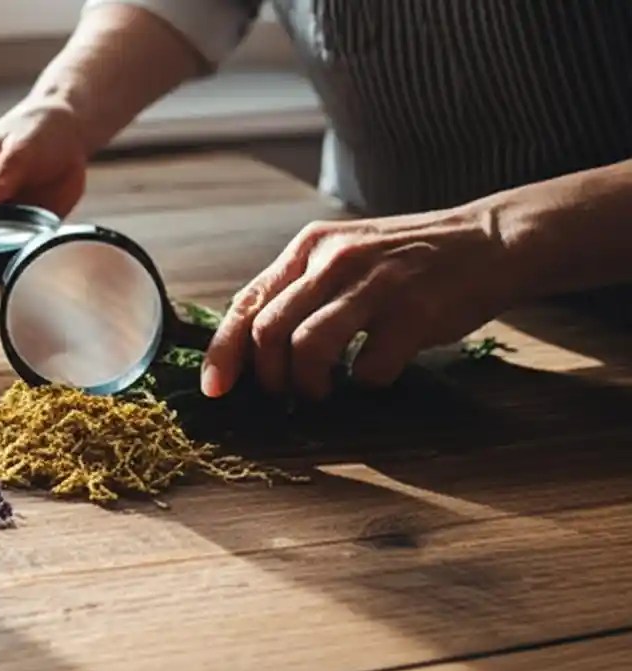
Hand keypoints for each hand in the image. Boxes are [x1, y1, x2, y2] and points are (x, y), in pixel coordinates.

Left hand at [201, 205, 521, 399]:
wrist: (491, 241)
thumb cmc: (408, 260)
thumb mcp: (345, 256)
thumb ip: (300, 289)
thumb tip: (250, 344)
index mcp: (310, 246)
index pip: (247, 303)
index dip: (223, 352)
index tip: (215, 388)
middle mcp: (335, 259)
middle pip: (268, 331)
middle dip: (268, 377)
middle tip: (286, 393)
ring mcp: (375, 283)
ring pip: (307, 348)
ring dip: (308, 384)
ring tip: (322, 391)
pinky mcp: (414, 311)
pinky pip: (368, 367)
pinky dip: (365, 382)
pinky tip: (377, 371)